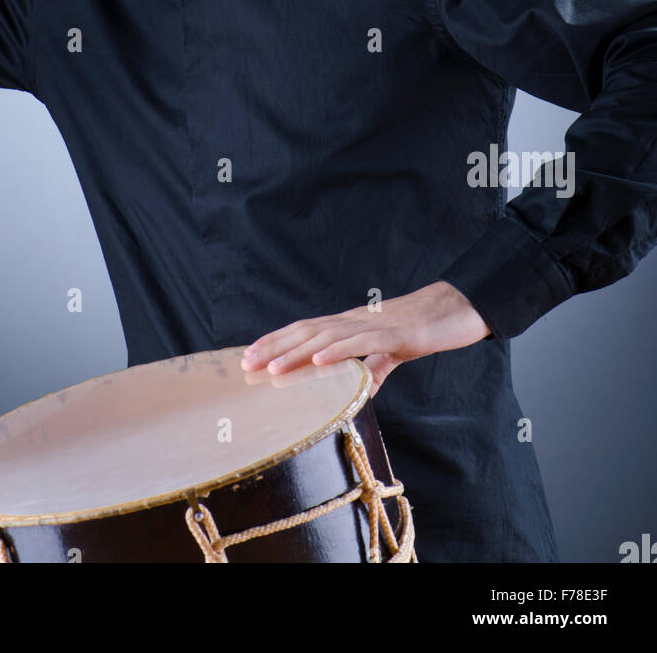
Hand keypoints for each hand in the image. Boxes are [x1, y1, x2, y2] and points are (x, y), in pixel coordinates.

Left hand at [240, 281, 490, 396]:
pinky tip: (320, 362)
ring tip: (274, 369)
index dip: (277, 340)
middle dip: (275, 347)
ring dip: (297, 353)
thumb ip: (372, 368)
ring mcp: (372, 326)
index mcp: (350, 324)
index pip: (305, 330)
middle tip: (247, 364)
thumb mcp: (389, 353)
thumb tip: (360, 392)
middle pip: (307, 331)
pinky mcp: (393, 335)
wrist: (453, 309)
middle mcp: (354, 320)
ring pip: (327, 337)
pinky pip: (362, 344)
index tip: (250, 355)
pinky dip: (338, 352)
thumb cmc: (420, 329)